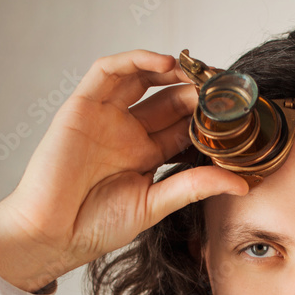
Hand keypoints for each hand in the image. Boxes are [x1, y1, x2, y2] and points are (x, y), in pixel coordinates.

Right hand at [0, 50, 246, 292]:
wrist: (52, 234)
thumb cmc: (95, 226)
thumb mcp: (155, 205)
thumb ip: (194, 187)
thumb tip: (242, 185)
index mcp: (147, 155)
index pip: (184, 126)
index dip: (209, 116)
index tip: (238, 111)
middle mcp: (128, 132)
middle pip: (169, 99)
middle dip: (197, 90)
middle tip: (224, 86)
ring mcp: (105, 117)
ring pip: (142, 78)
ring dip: (172, 69)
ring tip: (199, 73)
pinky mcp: (82, 106)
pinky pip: (108, 71)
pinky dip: (135, 60)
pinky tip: (165, 64)